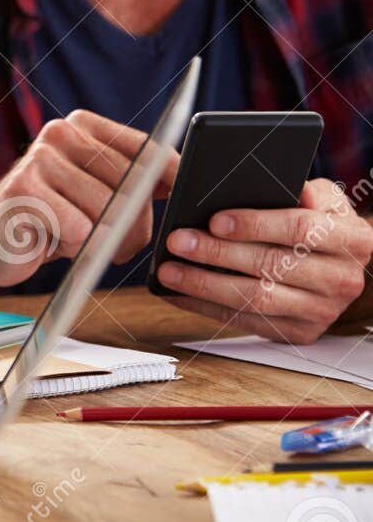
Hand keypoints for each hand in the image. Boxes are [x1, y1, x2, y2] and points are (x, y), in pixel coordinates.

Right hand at [0, 110, 176, 287]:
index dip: (173, 175)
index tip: (188, 196)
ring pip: (107, 210)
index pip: (146, 148)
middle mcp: (59, 134)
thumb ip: (129, 183)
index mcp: (80, 126)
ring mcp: (38, 159)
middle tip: (125, 249)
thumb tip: (183, 185)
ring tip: (76, 243)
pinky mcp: (22, 190)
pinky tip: (49, 243)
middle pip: (133, 184)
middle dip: (137, 226)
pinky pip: (77, 229)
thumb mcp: (92, 195)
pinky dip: (71, 247)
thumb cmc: (48, 222)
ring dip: (102, 241)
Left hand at [154, 178, 372, 343]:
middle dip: (217, 253)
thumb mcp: (323, 199)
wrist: (341, 263)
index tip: (214, 220)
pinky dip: (206, 307)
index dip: (254, 224)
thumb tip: (280, 188)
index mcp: (351, 240)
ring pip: (256, 300)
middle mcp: (341, 280)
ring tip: (170, 270)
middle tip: (178, 241)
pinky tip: (179, 293)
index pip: (299, 229)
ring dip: (205, 285)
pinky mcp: (299, 332)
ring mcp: (322, 311)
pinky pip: (246, 322)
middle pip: (271, 266)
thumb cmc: (322, 223)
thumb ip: (303, 191)